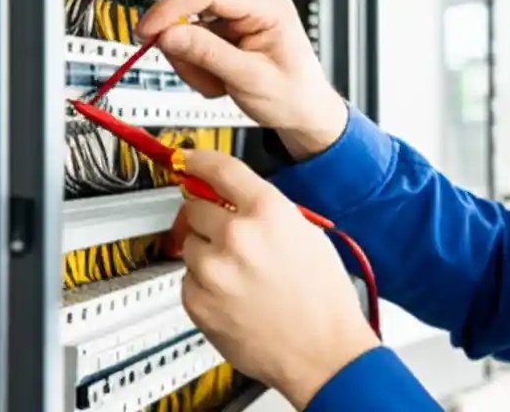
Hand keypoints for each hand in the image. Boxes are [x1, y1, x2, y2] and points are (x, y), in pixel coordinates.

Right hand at [137, 0, 345, 157]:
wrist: (305, 115)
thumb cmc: (295, 96)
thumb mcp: (250, 78)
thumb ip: (209, 55)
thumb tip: (170, 34)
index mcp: (268, 7)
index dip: (172, 8)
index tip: (148, 30)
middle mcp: (252, 8)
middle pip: (192, 9)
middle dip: (184, 46)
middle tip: (192, 72)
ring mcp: (237, 23)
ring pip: (187, 32)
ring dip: (193, 64)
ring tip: (219, 84)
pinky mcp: (226, 38)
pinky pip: (192, 48)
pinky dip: (198, 71)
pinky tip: (220, 83)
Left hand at [175, 150, 378, 408]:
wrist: (321, 350)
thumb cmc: (322, 297)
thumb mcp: (305, 234)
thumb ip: (264, 210)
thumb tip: (228, 196)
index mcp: (268, 212)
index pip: (219, 169)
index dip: (199, 160)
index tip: (187, 159)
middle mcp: (237, 236)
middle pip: (195, 206)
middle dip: (208, 217)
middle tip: (230, 237)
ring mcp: (213, 270)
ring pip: (189, 244)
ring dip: (207, 253)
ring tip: (241, 274)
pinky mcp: (197, 301)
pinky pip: (188, 279)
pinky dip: (205, 284)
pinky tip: (235, 296)